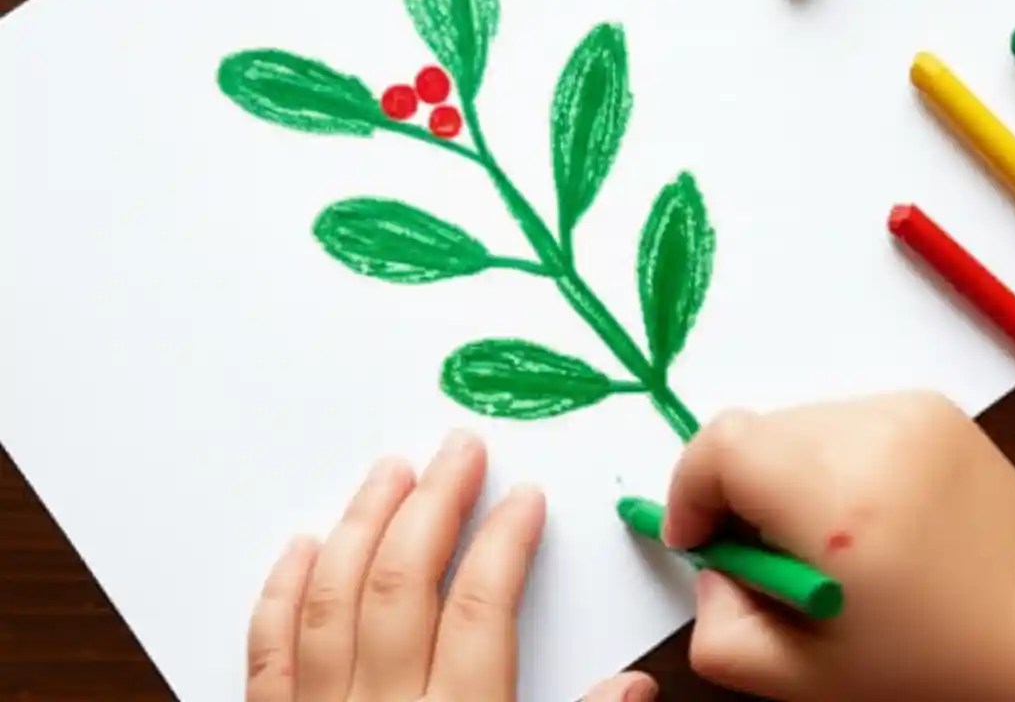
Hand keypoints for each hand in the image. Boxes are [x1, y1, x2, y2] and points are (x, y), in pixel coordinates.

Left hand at [244, 430, 656, 701]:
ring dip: (359, 523)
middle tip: (458, 450)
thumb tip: (634, 684)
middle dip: (433, 504)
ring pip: (329, 597)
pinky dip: (280, 591)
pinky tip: (301, 546)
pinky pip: (266, 650)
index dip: (505, 542)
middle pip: (401, 581)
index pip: (482, 607)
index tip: (525, 498)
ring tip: (389, 470)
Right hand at [663, 392, 1014, 700]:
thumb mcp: (804, 679)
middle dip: (737, 490)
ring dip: (784, 474)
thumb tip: (712, 562)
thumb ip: (720, 628)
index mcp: (839, 506)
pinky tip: (870, 516)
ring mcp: (906, 412)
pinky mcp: (929, 406)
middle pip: (751, 433)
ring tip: (828, 540)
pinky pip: (841, 418)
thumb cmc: (934, 667)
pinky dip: (830, 460)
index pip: (720, 447)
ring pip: (793, 423)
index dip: (690, 492)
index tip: (701, 542)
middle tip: (768, 555)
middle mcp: (873, 437)